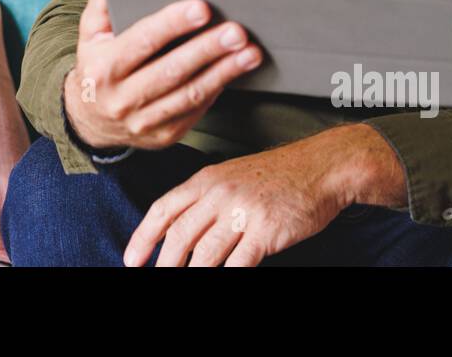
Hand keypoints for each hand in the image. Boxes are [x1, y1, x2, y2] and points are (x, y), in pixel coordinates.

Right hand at [62, 0, 262, 150]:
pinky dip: (218, 88)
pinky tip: (235, 71)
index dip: (173, 24)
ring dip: (224, 72)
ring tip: (249, 52)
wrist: (89, 121)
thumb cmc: (96, 65)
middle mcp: (122, 98)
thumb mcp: (90, 34)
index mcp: (104, 68)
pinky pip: (196, 110)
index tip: (201, 8)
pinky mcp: (164, 135)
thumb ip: (103, 3)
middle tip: (237, 31)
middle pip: (172, 70)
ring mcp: (144, 122)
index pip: (142, 41)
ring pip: (190, 94)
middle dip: (207, 49)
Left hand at [123, 123, 406, 266]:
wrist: (320, 168)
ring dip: (193, 274)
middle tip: (158, 278)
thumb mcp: (231, 176)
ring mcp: (243, 211)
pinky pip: (239, 262)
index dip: (143, 237)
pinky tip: (223, 280)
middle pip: (180, 235)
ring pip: (205, 253)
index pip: (164, 209)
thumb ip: (204, 199)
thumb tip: (176, 230)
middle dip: (164, 264)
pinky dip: (227, 276)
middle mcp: (220, 193)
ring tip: (189, 282)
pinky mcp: (266, 230)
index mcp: (207, 179)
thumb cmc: (277, 174)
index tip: (131, 259)